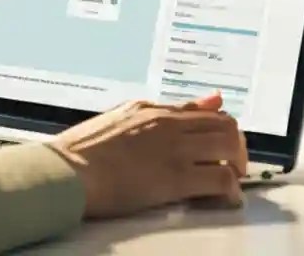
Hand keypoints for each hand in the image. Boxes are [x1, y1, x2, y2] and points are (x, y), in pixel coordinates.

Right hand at [51, 93, 246, 218]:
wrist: (67, 171)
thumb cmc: (83, 151)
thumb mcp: (121, 119)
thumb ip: (157, 113)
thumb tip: (191, 105)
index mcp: (153, 111)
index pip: (205, 111)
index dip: (220, 128)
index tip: (224, 143)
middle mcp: (169, 124)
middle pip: (225, 125)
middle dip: (235, 146)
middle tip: (231, 164)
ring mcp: (174, 150)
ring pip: (230, 147)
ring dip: (236, 165)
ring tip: (230, 181)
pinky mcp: (175, 178)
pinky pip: (220, 179)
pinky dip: (230, 190)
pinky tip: (226, 199)